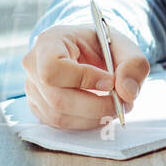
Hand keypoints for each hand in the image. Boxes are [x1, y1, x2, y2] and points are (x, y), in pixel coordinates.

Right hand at [21, 23, 149, 129]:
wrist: (86, 50)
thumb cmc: (101, 45)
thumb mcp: (123, 45)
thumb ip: (133, 64)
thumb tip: (127, 93)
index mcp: (49, 41)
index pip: (54, 68)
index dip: (84, 79)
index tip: (111, 81)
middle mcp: (33, 66)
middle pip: (57, 98)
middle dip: (96, 106)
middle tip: (122, 103)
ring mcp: (32, 89)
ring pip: (58, 115)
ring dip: (93, 117)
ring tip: (115, 107)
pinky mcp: (38, 107)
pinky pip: (59, 124)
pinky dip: (84, 122)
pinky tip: (99, 112)